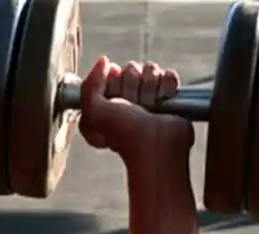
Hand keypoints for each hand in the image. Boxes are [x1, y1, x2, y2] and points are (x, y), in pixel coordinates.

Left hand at [78, 56, 192, 157]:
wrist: (158, 147)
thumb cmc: (124, 134)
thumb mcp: (93, 112)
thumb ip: (90, 85)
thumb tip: (104, 61)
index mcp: (105, 101)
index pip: (111, 71)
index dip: (114, 82)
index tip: (116, 99)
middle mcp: (125, 98)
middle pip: (131, 68)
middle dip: (133, 86)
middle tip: (134, 106)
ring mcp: (148, 96)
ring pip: (151, 69)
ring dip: (151, 87)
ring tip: (149, 107)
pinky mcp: (168, 96)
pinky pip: (168, 75)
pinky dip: (167, 87)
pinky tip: (164, 102)